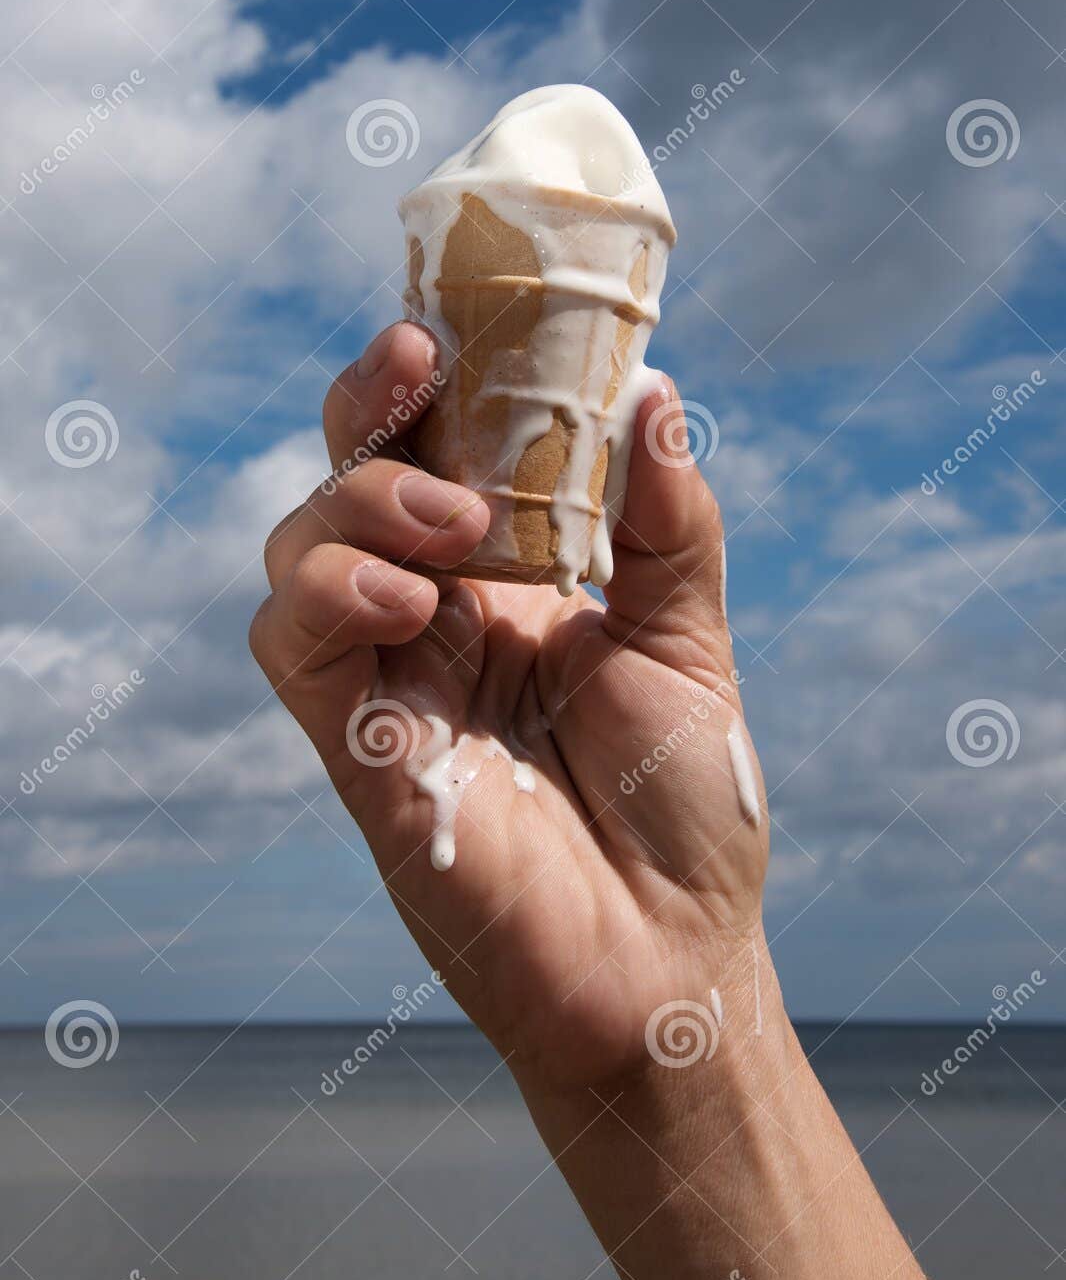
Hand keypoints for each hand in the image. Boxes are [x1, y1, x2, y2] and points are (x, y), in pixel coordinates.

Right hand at [250, 320, 768, 1093]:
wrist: (671, 961)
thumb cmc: (687, 812)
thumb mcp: (691, 645)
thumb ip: (670, 525)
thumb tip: (657, 393)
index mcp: (514, 583)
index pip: (445, 451)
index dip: (433, 380)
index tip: (457, 318)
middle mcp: (440, 617)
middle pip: (354, 476)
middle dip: (374, 409)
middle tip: (423, 371)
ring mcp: (392, 679)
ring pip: (300, 547)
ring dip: (357, 500)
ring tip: (450, 522)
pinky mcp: (359, 747)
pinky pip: (293, 645)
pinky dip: (329, 595)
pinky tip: (410, 599)